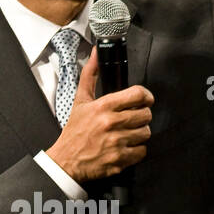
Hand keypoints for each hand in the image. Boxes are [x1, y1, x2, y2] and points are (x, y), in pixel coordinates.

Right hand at [46, 47, 153, 182]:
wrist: (66, 161)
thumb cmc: (74, 131)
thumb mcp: (80, 101)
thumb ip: (90, 75)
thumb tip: (96, 53)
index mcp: (104, 106)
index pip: (138, 94)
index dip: (146, 96)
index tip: (145, 100)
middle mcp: (111, 123)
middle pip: (146, 114)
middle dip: (141, 116)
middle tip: (132, 119)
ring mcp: (117, 142)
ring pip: (146, 132)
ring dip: (139, 133)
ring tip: (127, 134)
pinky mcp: (120, 159)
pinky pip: (142, 151)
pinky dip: (136, 150)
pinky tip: (125, 147)